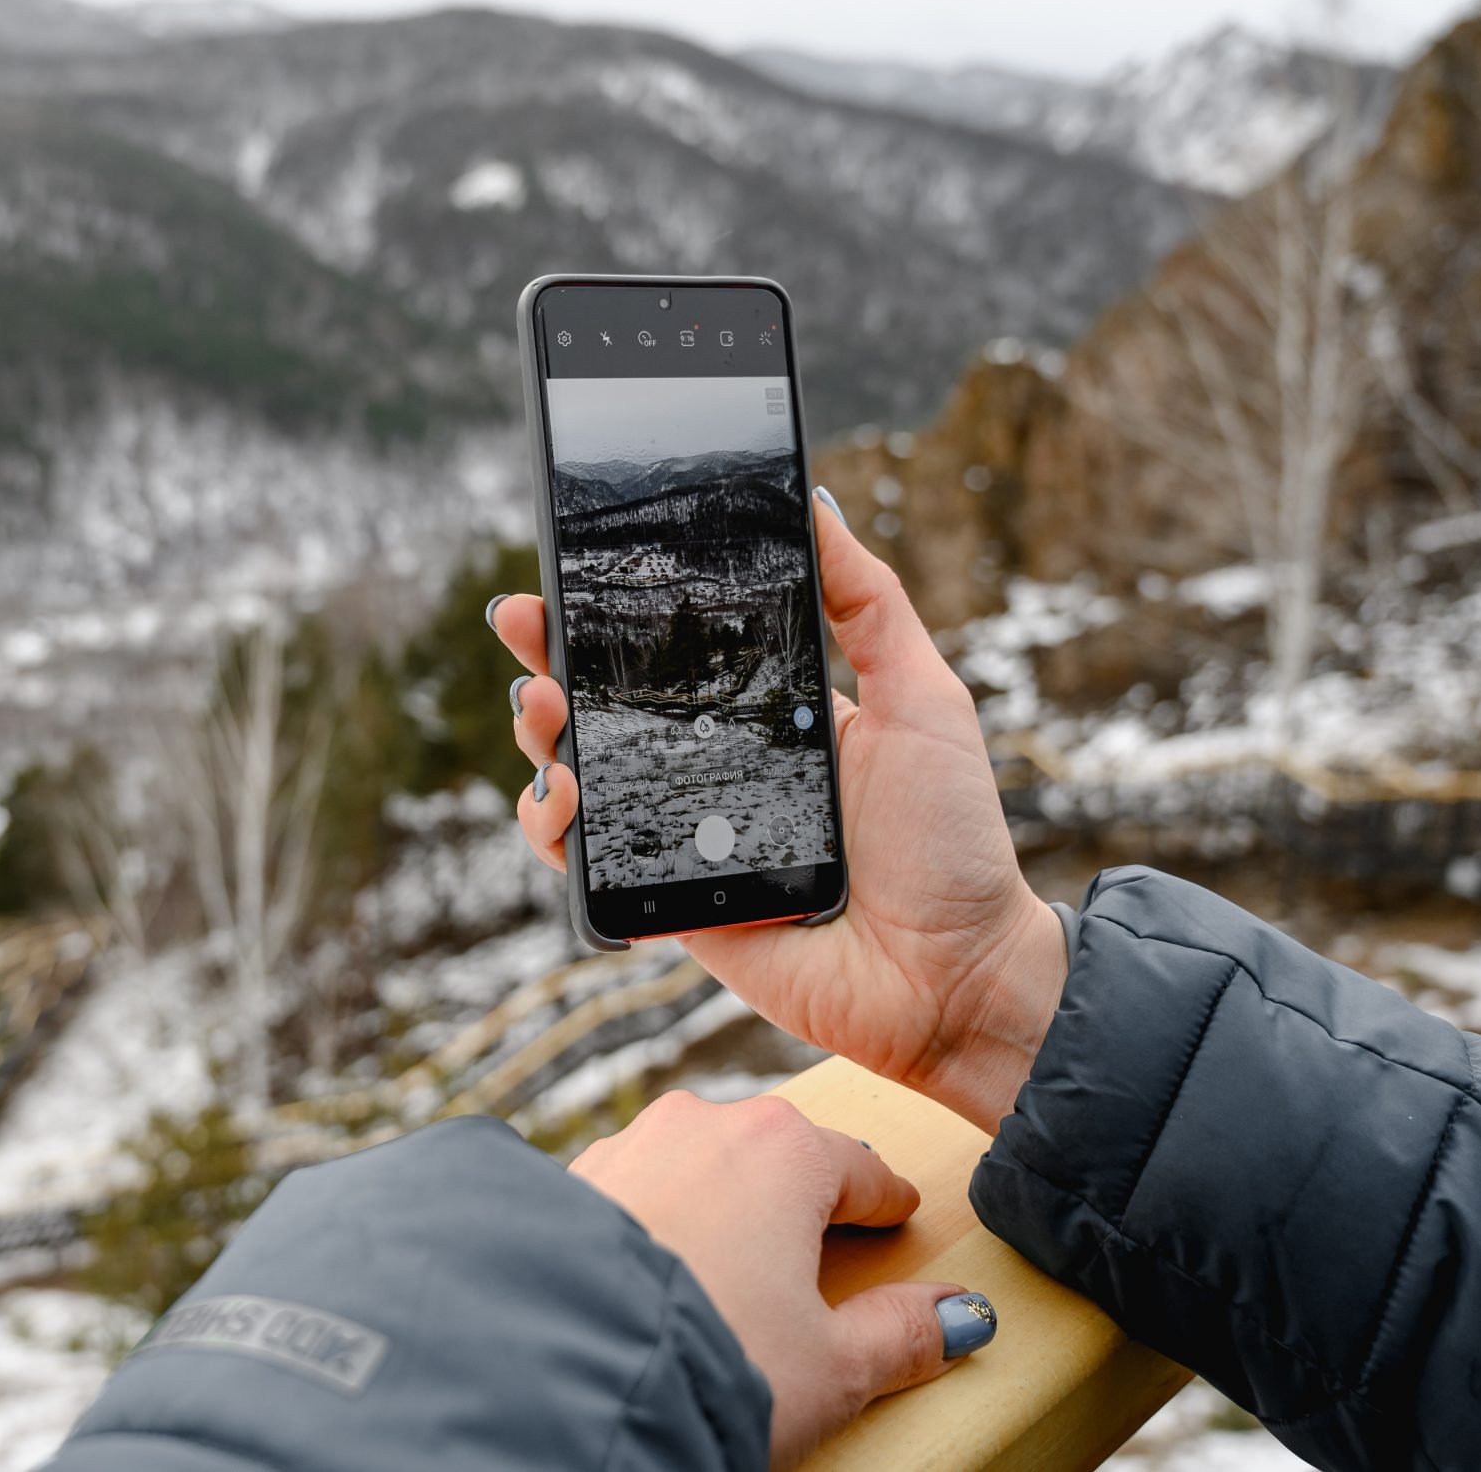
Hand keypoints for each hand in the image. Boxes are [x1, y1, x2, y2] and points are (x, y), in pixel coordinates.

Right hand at [493, 492, 1067, 1129]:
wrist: (956, 977)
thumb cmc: (953, 842)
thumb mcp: (924, 699)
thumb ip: (869, 604)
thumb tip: (816, 502)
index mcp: (764, 714)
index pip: (671, 648)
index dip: (614, 607)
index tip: (574, 561)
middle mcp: (713, 769)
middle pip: (604, 702)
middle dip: (549, 654)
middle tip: (523, 618)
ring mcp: (684, 837)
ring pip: (577, 774)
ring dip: (542, 733)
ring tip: (543, 706)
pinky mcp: (666, 903)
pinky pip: (584, 863)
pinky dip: (554, 826)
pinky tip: (566, 795)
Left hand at [570, 1091, 993, 1467]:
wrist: (562, 1372)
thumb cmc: (707, 1361)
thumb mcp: (832, 1368)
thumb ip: (903, 1333)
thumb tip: (963, 1316)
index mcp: (783, 1151)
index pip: (859, 1169)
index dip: (885, 1200)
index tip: (897, 1211)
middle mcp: (702, 1126)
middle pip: (775, 1156)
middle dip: (799, 1196)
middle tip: (821, 1239)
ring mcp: (628, 1146)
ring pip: (698, 1165)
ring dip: (722, 1204)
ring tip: (734, 1264)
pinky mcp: (569, 1181)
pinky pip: (636, 1189)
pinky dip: (659, 1219)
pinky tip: (661, 1268)